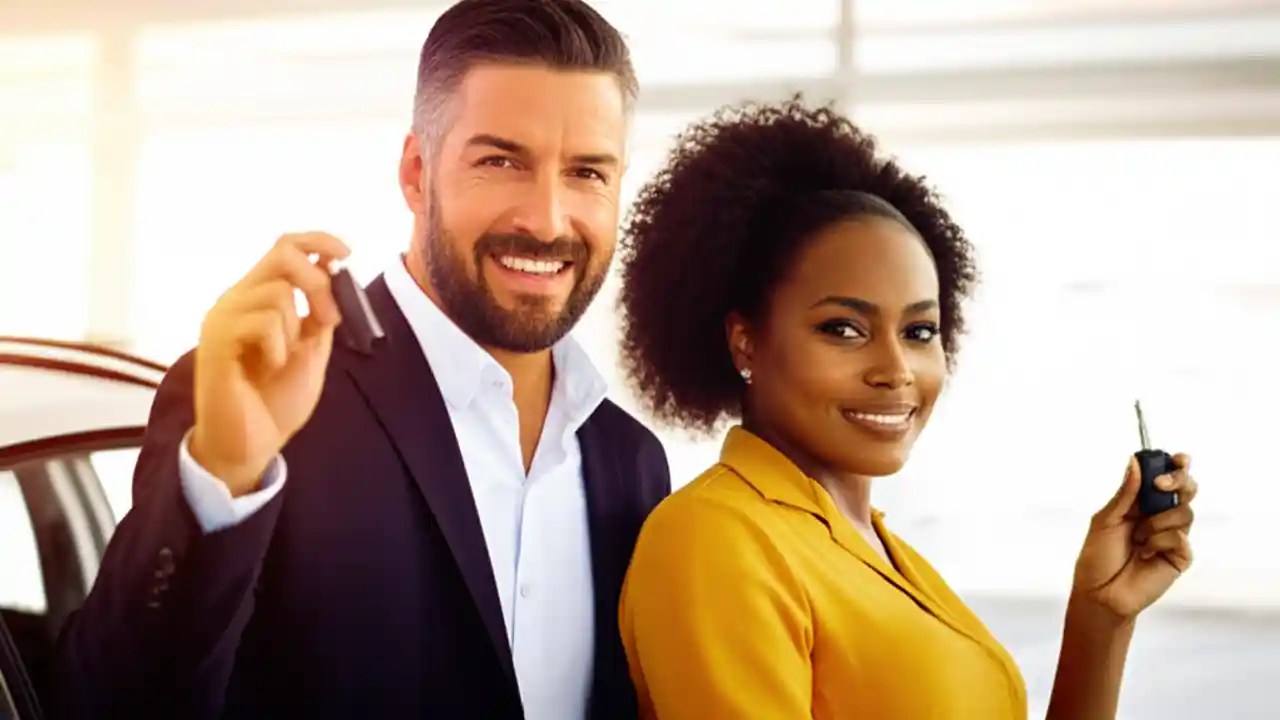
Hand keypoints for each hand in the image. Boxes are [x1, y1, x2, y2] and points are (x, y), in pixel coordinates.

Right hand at [189, 233, 349, 496]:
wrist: (251, 444)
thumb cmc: (275, 399)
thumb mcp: (311, 347)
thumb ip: (319, 311)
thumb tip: (332, 268)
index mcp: (258, 296)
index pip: (285, 246)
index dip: (318, 240)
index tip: (347, 253)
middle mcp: (237, 299)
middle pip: (282, 254)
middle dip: (318, 284)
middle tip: (327, 320)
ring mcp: (223, 317)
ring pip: (276, 293)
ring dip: (295, 329)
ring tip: (282, 359)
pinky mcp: (216, 341)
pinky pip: (262, 323)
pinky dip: (278, 348)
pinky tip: (268, 370)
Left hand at [1071, 453, 1197, 618]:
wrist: (1100, 593)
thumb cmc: (1097, 557)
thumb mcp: (1106, 519)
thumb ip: (1125, 493)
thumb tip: (1135, 462)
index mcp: (1140, 504)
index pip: (1164, 478)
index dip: (1175, 466)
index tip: (1177, 458)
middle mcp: (1159, 517)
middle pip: (1185, 490)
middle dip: (1178, 482)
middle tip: (1161, 485)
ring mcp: (1171, 536)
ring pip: (1183, 512)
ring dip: (1156, 522)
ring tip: (1138, 539)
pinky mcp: (1180, 556)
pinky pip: (1179, 537)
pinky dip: (1159, 542)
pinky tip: (1145, 554)